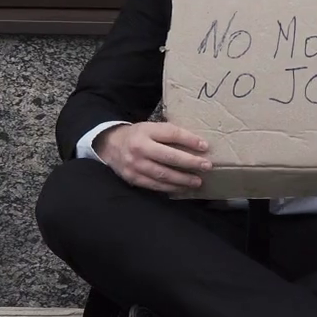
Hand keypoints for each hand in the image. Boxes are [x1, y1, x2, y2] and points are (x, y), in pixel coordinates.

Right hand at [95, 122, 211, 194]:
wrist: (110, 145)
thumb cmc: (137, 136)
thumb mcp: (151, 128)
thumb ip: (169, 134)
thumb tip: (196, 144)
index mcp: (146, 131)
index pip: (171, 134)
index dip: (189, 140)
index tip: (205, 146)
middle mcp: (139, 148)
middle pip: (169, 156)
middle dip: (190, 162)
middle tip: (206, 166)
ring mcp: (135, 165)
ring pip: (163, 174)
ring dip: (183, 179)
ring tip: (197, 181)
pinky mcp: (133, 178)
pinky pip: (155, 185)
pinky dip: (170, 188)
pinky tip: (182, 188)